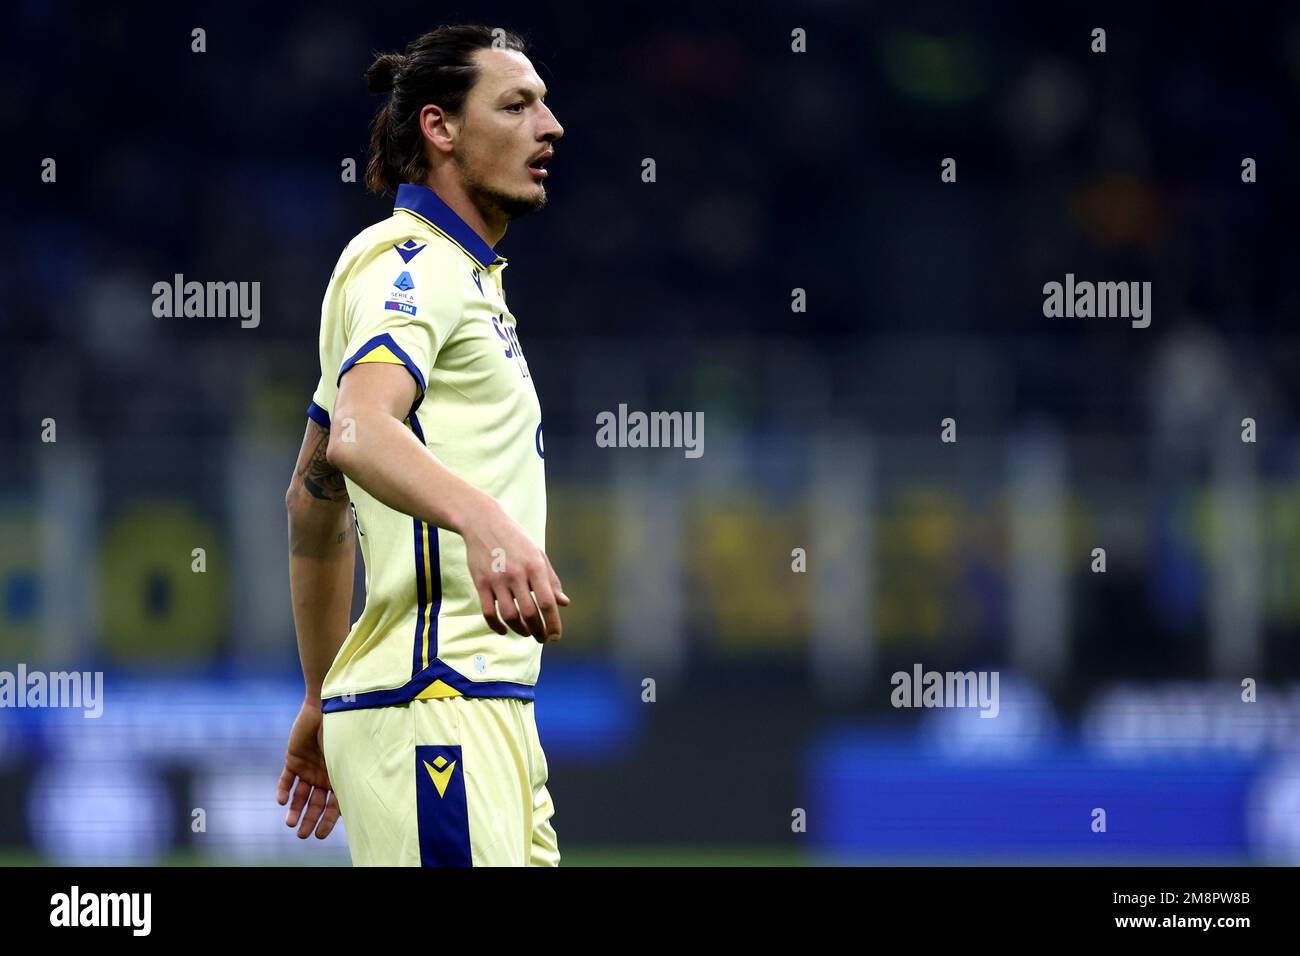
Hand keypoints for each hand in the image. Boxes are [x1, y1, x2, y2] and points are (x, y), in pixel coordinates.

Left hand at [275, 700, 340, 838]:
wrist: (326, 707)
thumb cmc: (342, 732)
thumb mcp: (347, 759)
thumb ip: (347, 780)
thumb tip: (354, 807)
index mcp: (340, 777)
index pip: (334, 805)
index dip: (327, 821)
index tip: (320, 836)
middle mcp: (324, 776)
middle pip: (315, 804)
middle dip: (309, 820)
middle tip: (302, 835)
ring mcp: (308, 768)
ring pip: (300, 795)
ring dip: (295, 810)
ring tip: (290, 823)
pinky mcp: (293, 759)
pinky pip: (286, 780)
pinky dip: (283, 791)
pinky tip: (283, 801)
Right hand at [462, 498, 569, 642]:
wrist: (483, 522)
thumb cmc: (516, 539)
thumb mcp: (537, 554)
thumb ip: (551, 579)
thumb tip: (564, 603)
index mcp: (535, 566)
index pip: (547, 602)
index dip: (553, 624)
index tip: (555, 637)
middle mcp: (517, 574)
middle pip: (530, 613)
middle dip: (538, 631)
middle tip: (542, 639)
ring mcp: (497, 579)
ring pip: (510, 615)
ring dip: (520, 630)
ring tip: (527, 633)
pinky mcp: (481, 583)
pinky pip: (489, 612)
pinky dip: (497, 626)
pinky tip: (505, 630)